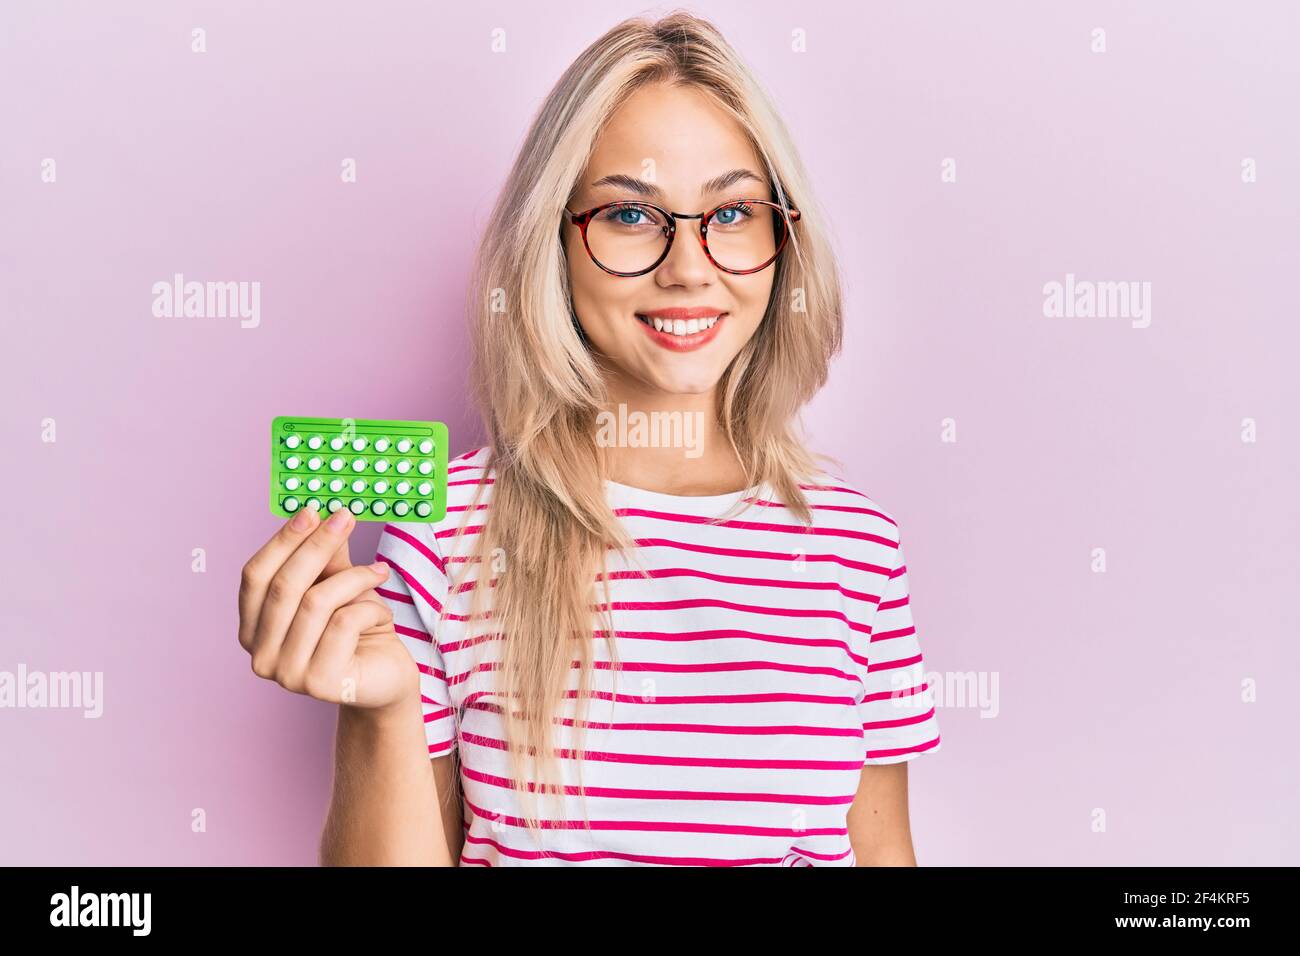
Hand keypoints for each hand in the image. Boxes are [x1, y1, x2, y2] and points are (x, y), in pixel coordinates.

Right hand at [238, 507, 417, 711]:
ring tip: (379, 572)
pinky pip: (344, 623)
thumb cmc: (360, 631)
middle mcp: (261, 655)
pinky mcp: (320, 683)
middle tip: (346, 517)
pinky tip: (382, 614)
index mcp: (253, 628)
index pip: (255, 577)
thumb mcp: (340, 586)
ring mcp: (287, 674)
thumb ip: (327, 557)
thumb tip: (323, 513)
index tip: (311, 510)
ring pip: (316, 602)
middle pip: (283, 586)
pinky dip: (370, 608)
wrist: (389, 678)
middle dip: (317, 545)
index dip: (282, 541)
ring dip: (354, 579)